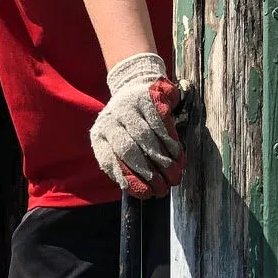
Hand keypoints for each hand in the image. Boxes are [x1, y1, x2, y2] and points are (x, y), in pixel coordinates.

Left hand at [90, 53, 182, 198]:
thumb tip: (141, 191)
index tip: (147, 194)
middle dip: (150, 173)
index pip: (112, 161)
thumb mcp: (118, 141)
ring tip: (174, 175)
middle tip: (165, 188)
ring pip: (147, 138)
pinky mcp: (147, 98)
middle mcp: (110, 119)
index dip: (130, 180)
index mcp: (100, 134)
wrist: (135, 83)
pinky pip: (160, 124)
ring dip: (163, 160)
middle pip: (130, 150)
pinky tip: (178, 155)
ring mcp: (128, 107)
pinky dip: (170, 142)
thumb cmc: (128, 124)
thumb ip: (124, 163)